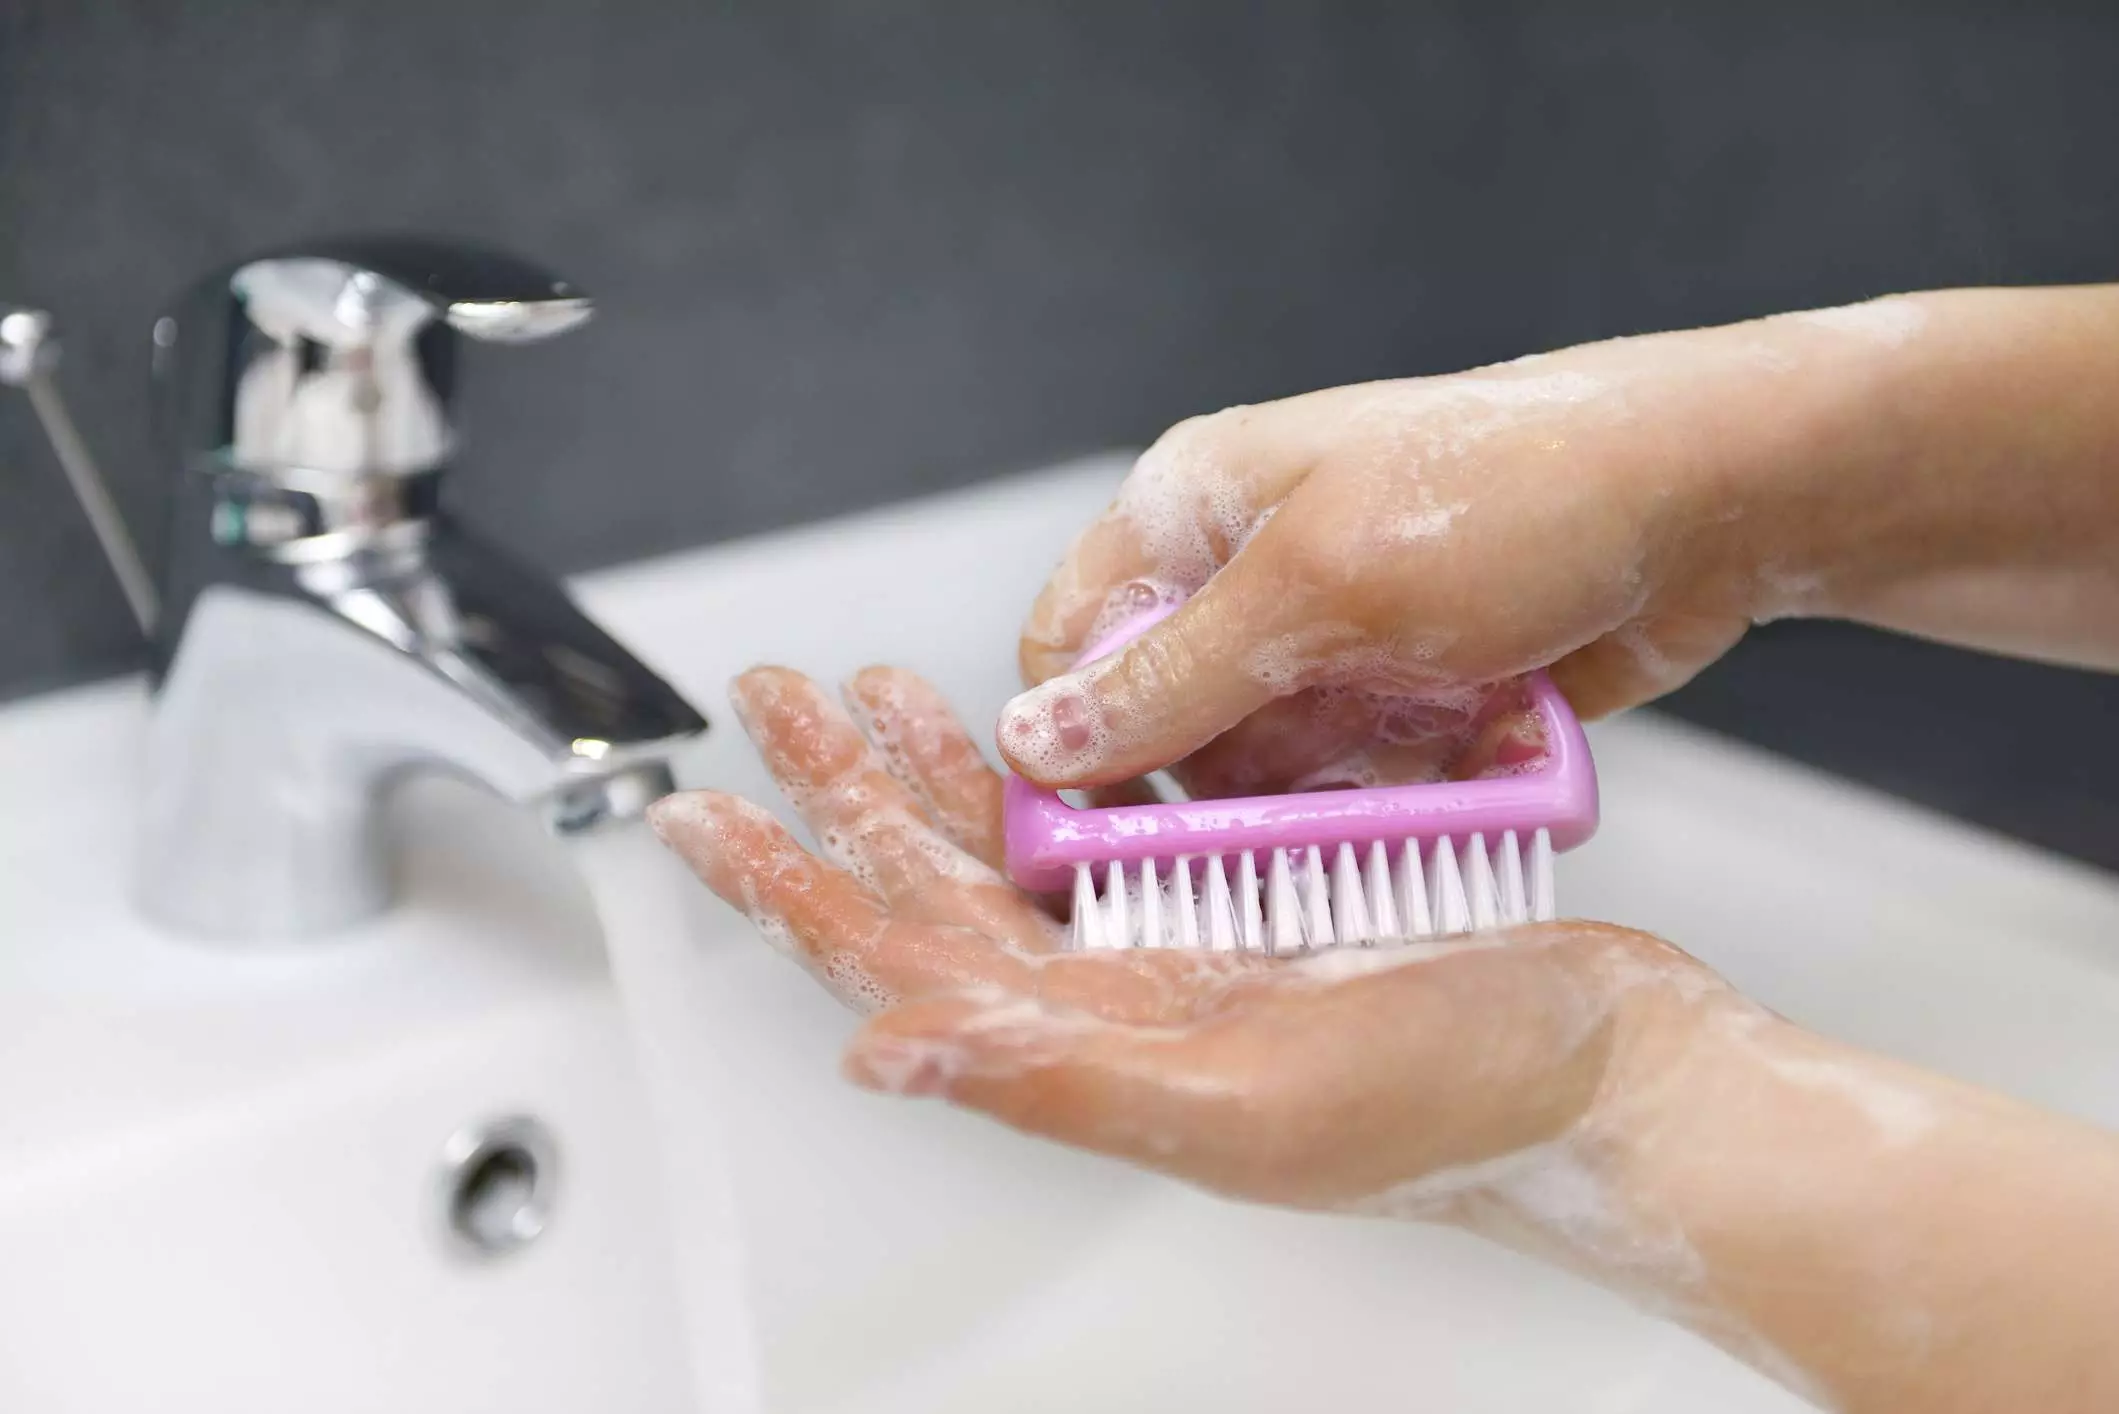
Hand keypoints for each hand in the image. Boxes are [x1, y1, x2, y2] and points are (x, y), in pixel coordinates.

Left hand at [655, 665, 2118, 1412]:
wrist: (1606, 1072)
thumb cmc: (1456, 1106)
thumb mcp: (1240, 1103)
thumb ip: (1050, 1079)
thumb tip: (883, 1049)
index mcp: (1087, 1052)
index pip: (892, 959)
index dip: (790, 883)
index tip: (703, 810)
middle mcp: (1111, 1006)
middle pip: (931, 888)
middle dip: (838, 792)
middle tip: (768, 698)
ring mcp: (1173, 955)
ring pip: (1012, 849)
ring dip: (931, 767)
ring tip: (866, 689)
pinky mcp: (1242, 909)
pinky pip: (1114, 828)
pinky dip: (1059, 767)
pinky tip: (1029, 725)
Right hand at [1001, 352, 1759, 793]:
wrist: (1716, 498)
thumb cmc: (1516, 496)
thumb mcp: (1320, 588)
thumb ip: (1172, 677)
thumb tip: (1031, 746)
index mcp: (1193, 508)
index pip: (1069, 648)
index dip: (1083, 746)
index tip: (1119, 839)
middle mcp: (1247, 574)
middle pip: (1165, 728)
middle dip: (1221, 790)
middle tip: (1288, 823)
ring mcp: (1331, 638)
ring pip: (1266, 772)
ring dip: (1323, 801)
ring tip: (1402, 777)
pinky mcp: (1405, 691)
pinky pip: (1357, 781)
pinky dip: (1396, 795)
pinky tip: (1458, 761)